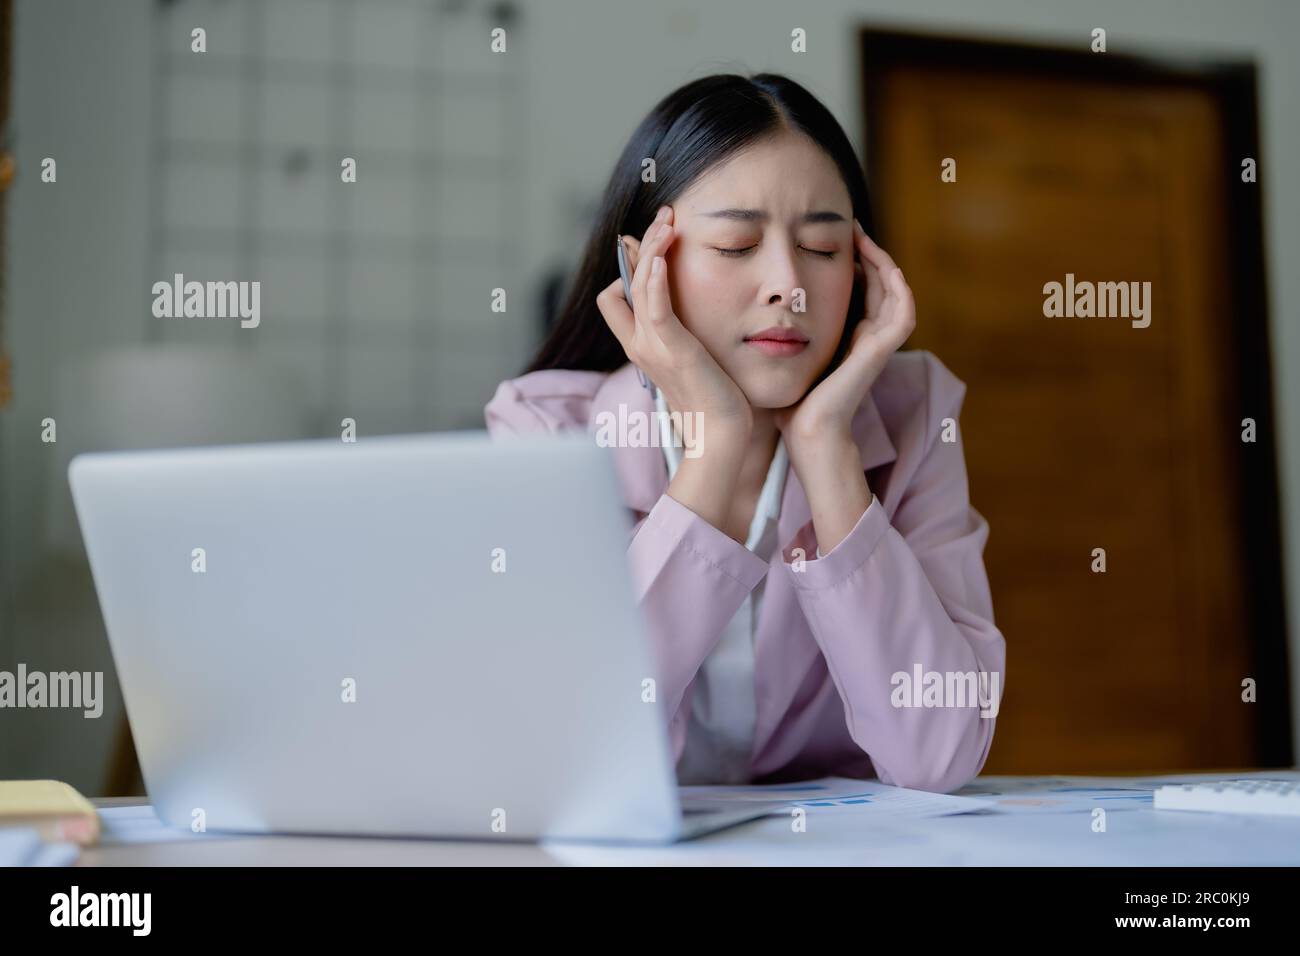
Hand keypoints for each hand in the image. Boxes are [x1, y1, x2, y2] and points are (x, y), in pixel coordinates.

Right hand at [596, 205, 751, 434]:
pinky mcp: (673, 350)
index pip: (616, 296)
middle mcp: (640, 344)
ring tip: (669, 221)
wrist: (721, 438)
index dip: (631, 267)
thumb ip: (688, 338)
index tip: (656, 242)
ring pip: (637, 284)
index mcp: (643, 346)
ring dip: (652, 247)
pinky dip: (655, 279)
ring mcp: (652, 347)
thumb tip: (696, 316)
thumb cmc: (717, 404)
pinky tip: (663, 257)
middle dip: (642, 244)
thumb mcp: (696, 362)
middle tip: (667, 215)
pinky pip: (654, 307)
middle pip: (623, 281)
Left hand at [775, 219, 914, 455]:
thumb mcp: (785, 352)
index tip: (830, 234)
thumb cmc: (791, 401)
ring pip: (895, 290)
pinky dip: (897, 284)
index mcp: (849, 336)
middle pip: (878, 282)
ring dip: (883, 260)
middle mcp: (867, 337)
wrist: (806, 432)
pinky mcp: (882, 350)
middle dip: (866, 252)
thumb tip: (758, 303)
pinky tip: (879, 262)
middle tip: (850, 225)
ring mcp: (878, 343)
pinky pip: (903, 310)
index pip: (859, 287)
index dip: (851, 260)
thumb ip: (783, 330)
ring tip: (862, 235)